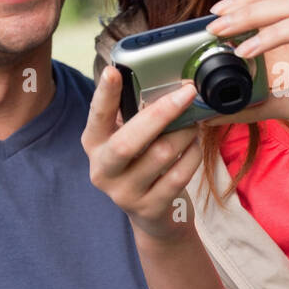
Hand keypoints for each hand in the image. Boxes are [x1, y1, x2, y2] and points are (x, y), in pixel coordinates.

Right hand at [81, 66, 202, 241]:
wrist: (152, 217)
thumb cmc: (141, 165)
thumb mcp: (129, 139)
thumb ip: (135, 116)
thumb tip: (163, 83)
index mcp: (94, 143)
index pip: (97, 115)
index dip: (105, 94)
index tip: (113, 71)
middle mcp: (102, 170)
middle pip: (128, 142)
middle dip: (161, 113)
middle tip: (187, 93)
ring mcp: (124, 193)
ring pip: (160, 155)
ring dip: (184, 132)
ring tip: (194, 121)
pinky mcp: (150, 208)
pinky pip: (178, 175)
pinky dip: (192, 155)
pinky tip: (194, 145)